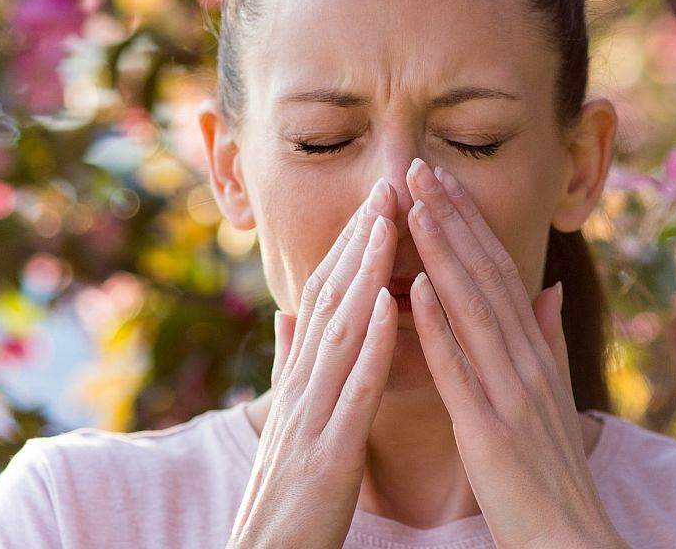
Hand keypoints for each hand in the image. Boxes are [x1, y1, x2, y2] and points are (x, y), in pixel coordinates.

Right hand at [227, 178, 399, 548]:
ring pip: (338, 331)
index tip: (377, 200)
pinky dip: (370, 343)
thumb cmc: (287, 493)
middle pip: (329, 300)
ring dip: (363, 273)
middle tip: (386, 183)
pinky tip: (389, 304)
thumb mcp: (287, 421)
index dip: (349, 247)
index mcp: (299, 379)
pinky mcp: (326, 455)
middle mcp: (300, 387)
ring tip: (388, 222)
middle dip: (358, 240)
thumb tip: (287, 314)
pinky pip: (351, 391)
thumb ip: (289, 364)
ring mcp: (309, 418)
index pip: (325, 298)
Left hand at [404, 157, 627, 548]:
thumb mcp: (556, 394)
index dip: (470, 223)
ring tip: (416, 205)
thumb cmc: (552, 470)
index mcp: (536, 352)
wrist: (571, 541)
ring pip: (474, 309)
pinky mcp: (491, 432)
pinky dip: (439, 327)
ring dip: (444, 254)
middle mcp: (528, 362)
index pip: (499, 272)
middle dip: (452, 219)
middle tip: (420, 168)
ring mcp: (512, 394)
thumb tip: (545, 286)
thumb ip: (547, 337)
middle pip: (486, 276)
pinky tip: (415, 289)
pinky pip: (461, 371)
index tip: (441, 180)